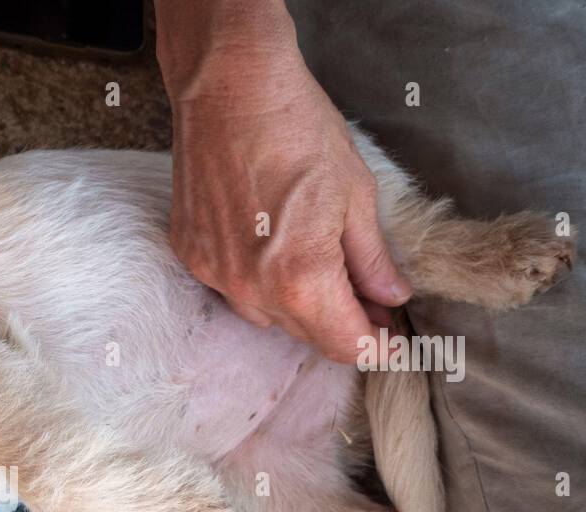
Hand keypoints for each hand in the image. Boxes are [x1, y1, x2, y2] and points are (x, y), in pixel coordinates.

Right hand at [156, 1, 409, 362]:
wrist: (230, 89)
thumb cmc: (297, 130)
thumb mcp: (356, 196)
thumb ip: (372, 259)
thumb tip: (391, 296)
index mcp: (302, 280)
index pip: (344, 343)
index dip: (376, 348)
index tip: (393, 345)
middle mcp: (252, 290)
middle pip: (305, 335)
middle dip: (341, 326)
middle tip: (373, 306)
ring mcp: (215, 274)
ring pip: (265, 316)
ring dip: (297, 306)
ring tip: (323, 275)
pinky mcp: (192, 255)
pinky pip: (232, 287)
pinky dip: (258, 280)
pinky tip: (273, 248)